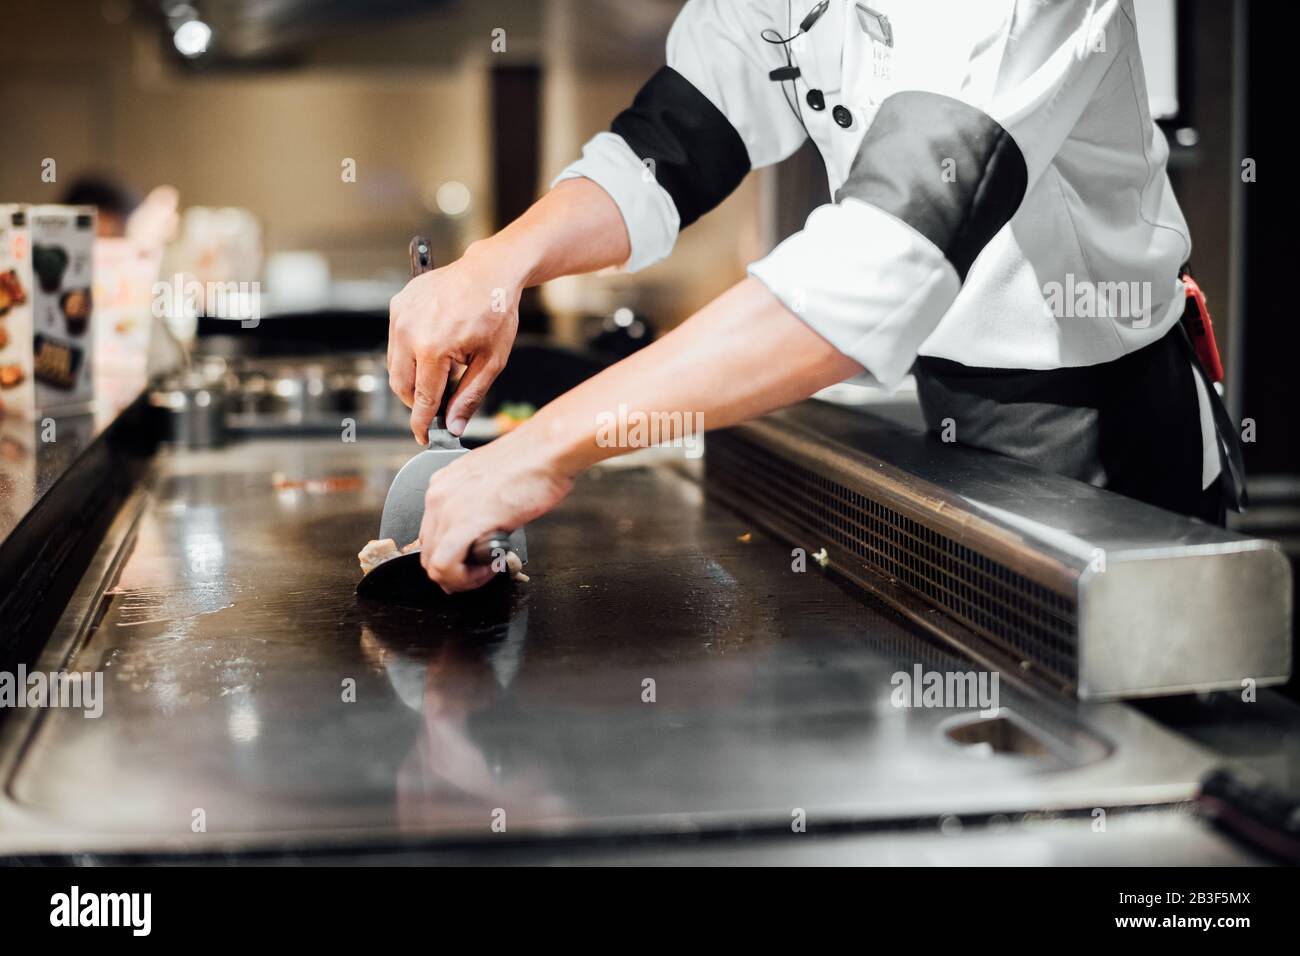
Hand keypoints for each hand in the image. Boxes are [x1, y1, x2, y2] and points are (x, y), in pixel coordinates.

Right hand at [387, 243, 521, 443]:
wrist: (490, 271)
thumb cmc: (496, 313)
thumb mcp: (492, 361)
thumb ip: (469, 396)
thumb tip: (453, 427)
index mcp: (433, 349)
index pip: (422, 399)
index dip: (422, 423)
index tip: (424, 438)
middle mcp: (409, 332)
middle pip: (401, 386)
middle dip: (417, 401)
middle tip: (439, 403)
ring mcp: (400, 316)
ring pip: (395, 366)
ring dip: (413, 378)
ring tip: (444, 369)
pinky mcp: (398, 306)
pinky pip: (396, 342)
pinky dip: (410, 353)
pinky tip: (436, 346)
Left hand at [417, 429, 573, 592]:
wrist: (548, 450)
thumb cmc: (532, 462)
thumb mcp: (492, 483)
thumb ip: (479, 507)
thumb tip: (483, 530)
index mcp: (444, 483)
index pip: (431, 534)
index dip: (452, 554)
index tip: (474, 558)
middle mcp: (439, 495)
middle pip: (428, 552)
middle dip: (455, 571)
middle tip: (481, 570)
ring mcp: (448, 509)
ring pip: (433, 565)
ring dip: (461, 577)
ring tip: (487, 570)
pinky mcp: (464, 523)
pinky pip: (446, 566)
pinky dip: (465, 578)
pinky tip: (488, 568)